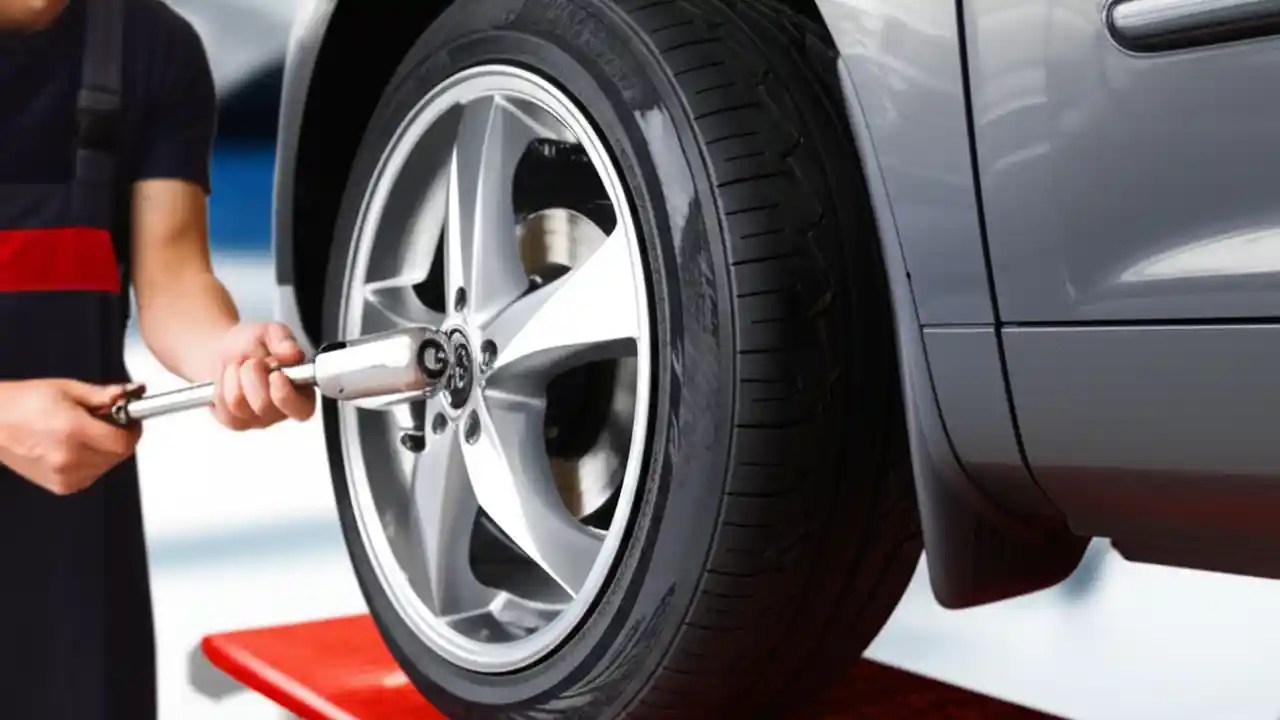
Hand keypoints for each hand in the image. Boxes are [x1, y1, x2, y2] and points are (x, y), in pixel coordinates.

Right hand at [0, 379, 142, 495]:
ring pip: (107, 466)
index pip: (124, 442)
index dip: (132, 430)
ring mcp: (64, 476)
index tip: (130, 420)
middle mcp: (69, 458)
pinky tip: (74, 447)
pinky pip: (91, 475)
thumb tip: (131, 392)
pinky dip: (91, 462)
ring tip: (83, 433)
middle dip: (119, 437)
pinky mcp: (60, 486)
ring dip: (105, 450)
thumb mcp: (67, 389)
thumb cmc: (22, 403)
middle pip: (118, 455)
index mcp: (73, 432)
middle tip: (106, 422)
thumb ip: (103, 395)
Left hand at [209, 322, 316, 430]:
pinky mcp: (235, 422)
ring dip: (234, 379)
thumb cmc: (251, 345)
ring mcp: (257, 419)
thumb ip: (283, 340)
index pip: (302, 409)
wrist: (222, 351)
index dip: (285, 394)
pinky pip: (224, 409)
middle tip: (252, 362)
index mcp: (301, 392)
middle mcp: (281, 410)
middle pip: (263, 405)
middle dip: (252, 376)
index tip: (275, 374)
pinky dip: (221, 388)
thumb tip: (293, 353)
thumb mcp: (269, 332)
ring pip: (239, 406)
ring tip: (239, 368)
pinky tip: (229, 380)